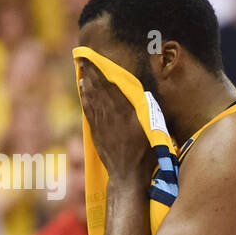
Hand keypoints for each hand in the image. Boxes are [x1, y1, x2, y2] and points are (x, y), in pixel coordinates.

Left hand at [77, 59, 155, 188]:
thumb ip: (147, 111)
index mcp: (126, 112)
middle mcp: (111, 114)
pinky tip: (83, 88)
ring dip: (86, 81)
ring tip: (82, 69)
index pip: (110, 85)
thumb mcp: (153, 131)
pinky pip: (88, 109)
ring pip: (91, 97)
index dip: (101, 71)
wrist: (129, 176)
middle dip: (91, 72)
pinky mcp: (96, 132)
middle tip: (84, 58)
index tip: (94, 58)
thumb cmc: (147, 155)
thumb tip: (142, 94)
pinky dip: (85, 96)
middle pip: (98, 88)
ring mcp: (102, 123)